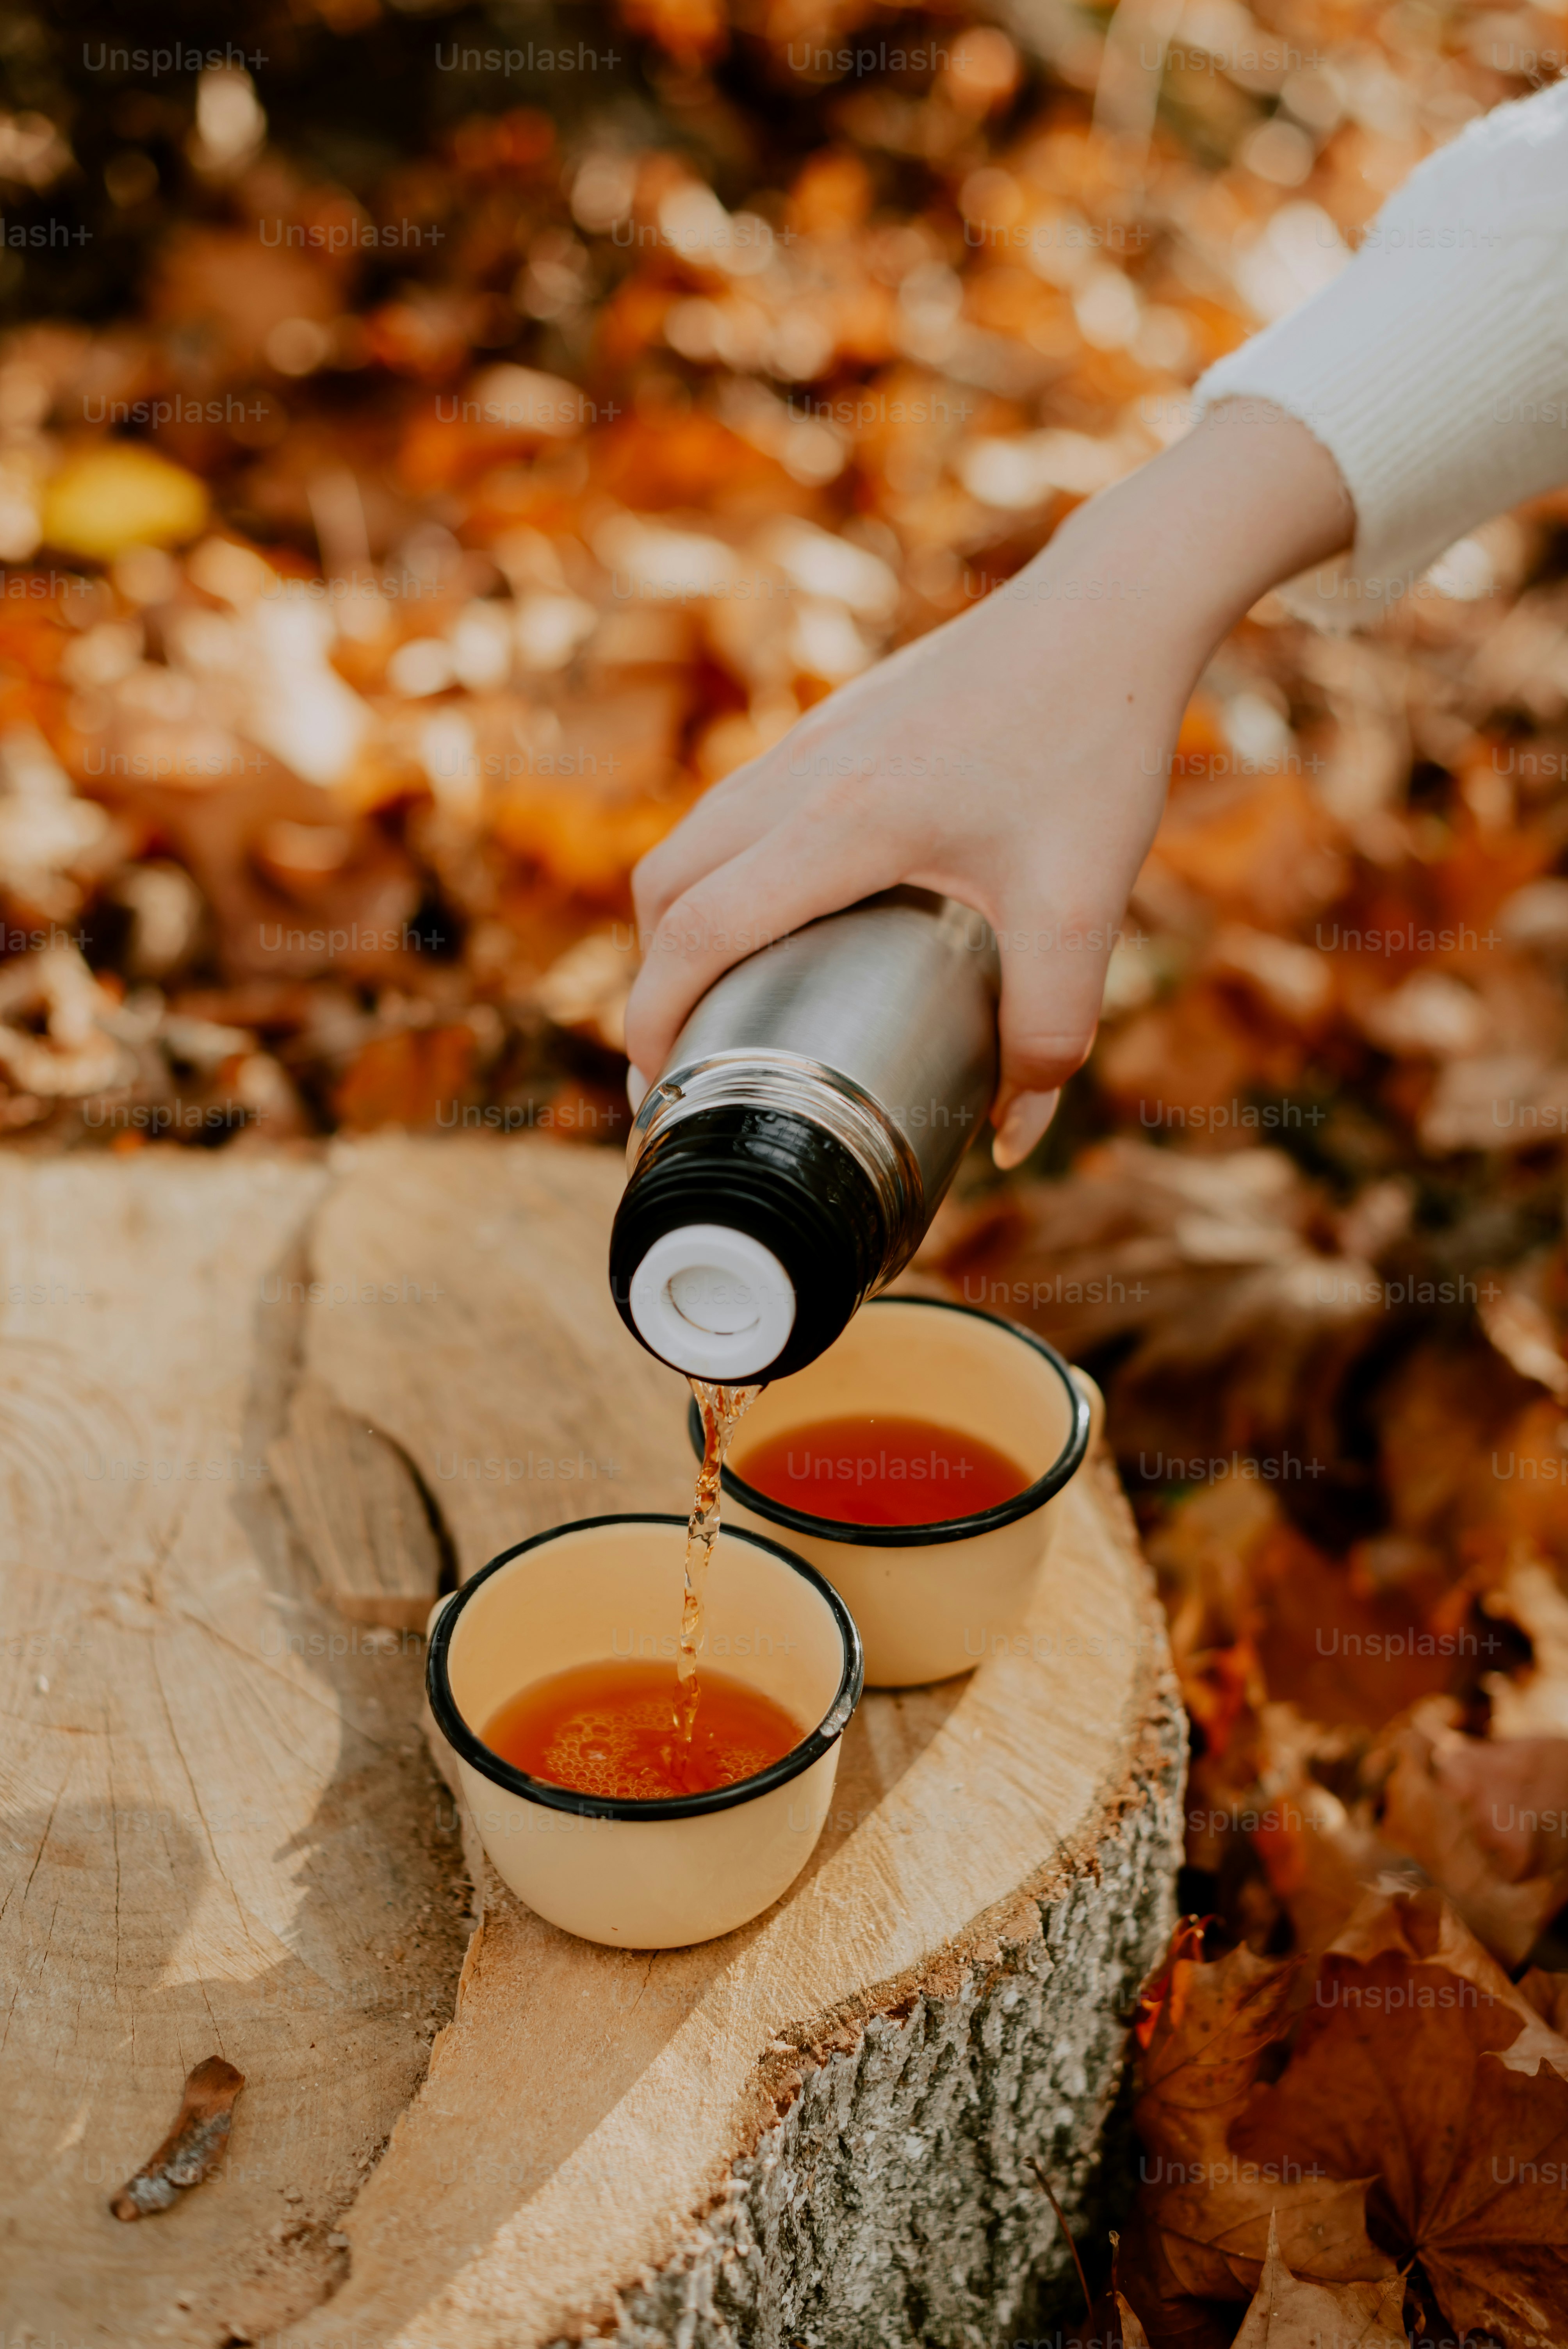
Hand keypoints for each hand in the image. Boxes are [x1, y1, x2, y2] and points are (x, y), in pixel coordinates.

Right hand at [624, 401, 1351, 1166]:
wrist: (1113, 608)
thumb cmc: (1095, 744)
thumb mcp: (1085, 906)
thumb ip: (1050, 1029)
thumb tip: (1011, 1136)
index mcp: (841, 822)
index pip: (697, 929)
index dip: (655, 1018)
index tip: (657, 1089)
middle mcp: (802, 774)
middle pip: (663, 884)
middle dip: (651, 981)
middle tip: (684, 1060)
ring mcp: (811, 740)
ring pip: (694, 839)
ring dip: (680, 922)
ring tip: (720, 997)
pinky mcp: (837, 722)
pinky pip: (740, 807)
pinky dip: (725, 873)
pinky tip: (785, 913)